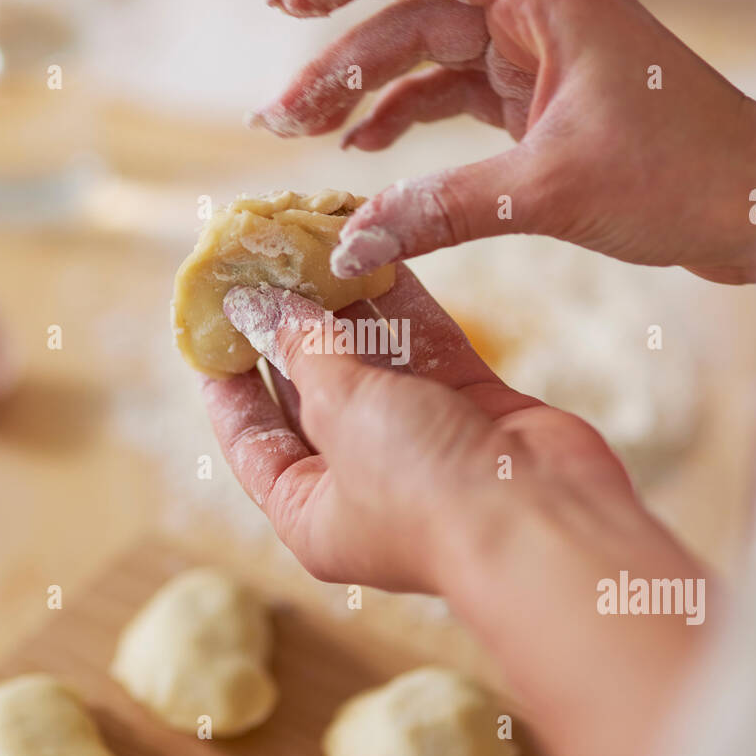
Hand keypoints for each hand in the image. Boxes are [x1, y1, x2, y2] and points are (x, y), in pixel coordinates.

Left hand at [203, 267, 631, 593]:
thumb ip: (301, 348)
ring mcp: (419, 442)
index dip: (227, 376)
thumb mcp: (339, 412)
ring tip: (313, 237)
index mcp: (310, 511)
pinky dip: (402, 301)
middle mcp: (360, 480)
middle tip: (264, 256)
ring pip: (370, 359)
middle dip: (288, 322)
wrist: (543, 518)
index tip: (212, 316)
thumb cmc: (424, 491)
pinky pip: (425, 345)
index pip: (251, 436)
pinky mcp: (471, 407)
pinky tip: (376, 248)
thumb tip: (255, 305)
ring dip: (344, 301)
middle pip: (309, 389)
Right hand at [250, 0, 755, 285]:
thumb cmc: (682, 174)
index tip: (289, 0)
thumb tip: (355, 244)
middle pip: (413, 16)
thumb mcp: (548, 189)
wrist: (754, 208)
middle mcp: (537, 15)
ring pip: (429, 61)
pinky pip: (456, 100)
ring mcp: (537, 59)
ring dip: (366, 96)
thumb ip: (442, 209)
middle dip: (340, 62)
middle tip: (276, 114)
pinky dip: (410, 121)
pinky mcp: (540, 105)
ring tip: (302, 134)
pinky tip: (367, 149)